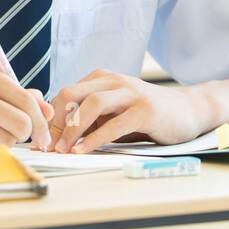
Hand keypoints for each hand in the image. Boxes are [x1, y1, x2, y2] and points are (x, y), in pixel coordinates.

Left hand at [46, 69, 207, 153]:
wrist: (188, 110)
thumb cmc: (145, 115)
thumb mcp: (113, 112)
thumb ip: (90, 118)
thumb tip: (55, 137)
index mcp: (101, 78)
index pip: (65, 93)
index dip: (48, 117)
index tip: (39, 140)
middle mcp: (114, 81)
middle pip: (72, 93)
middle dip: (54, 120)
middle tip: (45, 144)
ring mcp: (131, 94)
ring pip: (91, 104)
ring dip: (71, 129)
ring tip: (62, 149)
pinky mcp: (145, 111)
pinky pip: (114, 124)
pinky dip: (95, 138)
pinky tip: (83, 150)